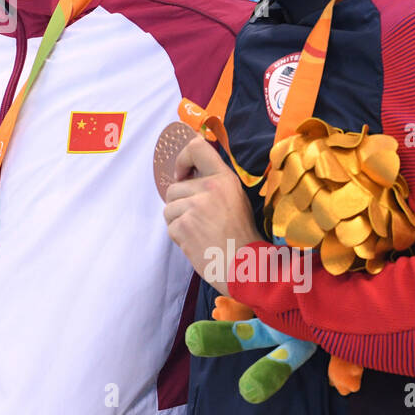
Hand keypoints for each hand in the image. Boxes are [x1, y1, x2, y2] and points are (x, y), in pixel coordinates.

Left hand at [162, 135, 259, 296]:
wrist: (245, 266)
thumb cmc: (240, 236)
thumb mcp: (235, 199)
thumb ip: (214, 184)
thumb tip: (186, 174)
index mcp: (225, 178)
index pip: (196, 147)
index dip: (182, 158)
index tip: (181, 175)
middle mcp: (210, 187)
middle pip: (174, 187)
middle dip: (180, 204)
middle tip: (200, 221)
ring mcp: (195, 205)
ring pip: (169, 208)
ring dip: (179, 222)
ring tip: (200, 233)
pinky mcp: (183, 224)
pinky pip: (170, 226)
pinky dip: (179, 236)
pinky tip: (197, 243)